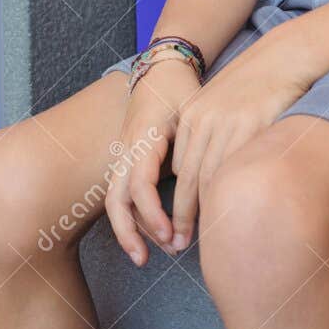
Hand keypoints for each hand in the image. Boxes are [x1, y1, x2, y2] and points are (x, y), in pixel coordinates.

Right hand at [105, 59, 200, 265]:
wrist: (161, 68)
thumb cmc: (180, 89)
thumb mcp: (193, 110)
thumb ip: (199, 145)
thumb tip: (214, 185)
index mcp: (142, 138)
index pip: (139, 185)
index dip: (152, 215)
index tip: (170, 236)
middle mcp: (126, 148)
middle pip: (115, 199)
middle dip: (129, 233)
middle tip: (147, 261)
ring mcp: (122, 154)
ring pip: (114, 199)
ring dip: (128, 230)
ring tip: (145, 257)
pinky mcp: (125, 159)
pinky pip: (120, 193)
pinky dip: (130, 217)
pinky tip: (148, 234)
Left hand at [168, 29, 310, 252]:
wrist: (286, 56)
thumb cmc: (260, 86)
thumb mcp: (225, 107)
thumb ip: (213, 136)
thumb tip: (210, 177)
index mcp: (192, 115)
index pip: (178, 168)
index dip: (175, 201)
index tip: (173, 227)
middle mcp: (203, 119)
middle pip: (186, 177)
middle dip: (179, 215)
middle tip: (177, 245)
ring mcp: (226, 122)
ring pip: (207, 177)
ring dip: (201, 212)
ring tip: (201, 240)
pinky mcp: (250, 124)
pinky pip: (235, 166)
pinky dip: (228, 194)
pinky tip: (230, 214)